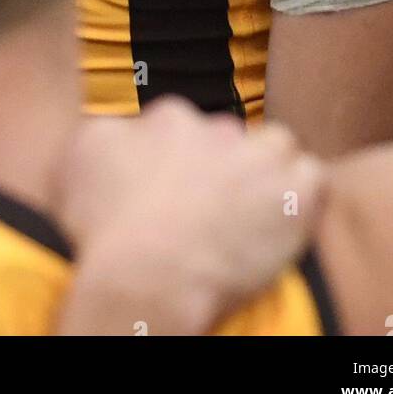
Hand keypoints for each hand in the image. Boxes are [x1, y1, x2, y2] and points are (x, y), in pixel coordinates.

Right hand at [56, 97, 324, 334]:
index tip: (174, 191)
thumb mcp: (79, 159)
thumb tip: (122, 130)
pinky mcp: (295, 196)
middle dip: (224, 165)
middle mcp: (217, 127)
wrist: (145, 274)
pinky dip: (302, 197)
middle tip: (209, 207)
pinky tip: (282, 221)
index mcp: (170, 119)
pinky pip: (313, 177)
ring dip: (267, 172)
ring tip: (253, 211)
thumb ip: (108, 131)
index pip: (185, 126)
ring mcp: (259, 159)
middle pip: (230, 135)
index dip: (181, 160)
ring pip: (276, 146)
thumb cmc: (105, 227)